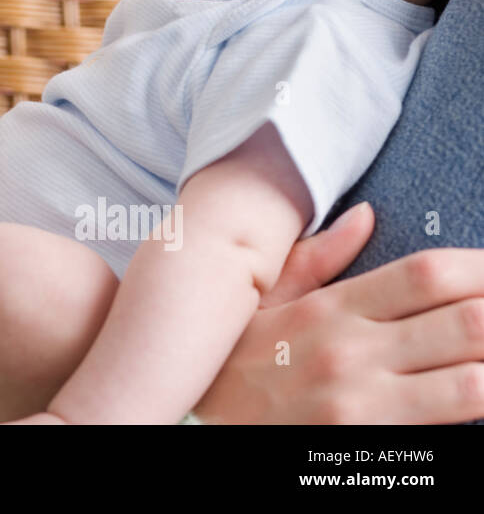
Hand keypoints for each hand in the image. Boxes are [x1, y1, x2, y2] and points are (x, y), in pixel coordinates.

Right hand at [198, 202, 483, 422]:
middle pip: (466, 322)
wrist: (202, 419)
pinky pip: (450, 424)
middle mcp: (352, 351)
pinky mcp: (367, 444)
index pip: (428, 275)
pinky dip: (480, 403)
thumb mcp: (264, 298)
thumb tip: (365, 214)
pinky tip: (483, 385)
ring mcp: (364, 403)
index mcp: (331, 307)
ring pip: (474, 380)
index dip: (482, 268)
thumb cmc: (235, 358)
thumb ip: (318, 258)